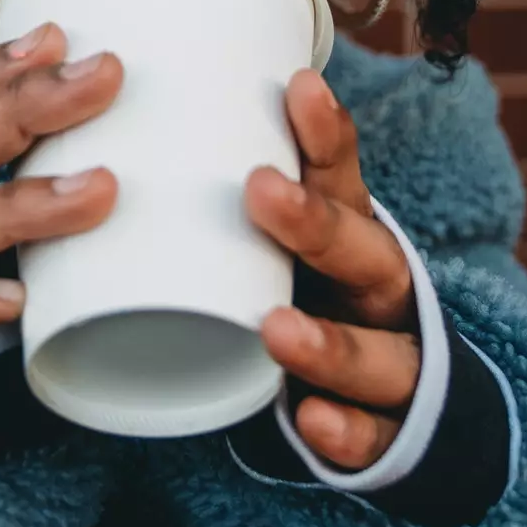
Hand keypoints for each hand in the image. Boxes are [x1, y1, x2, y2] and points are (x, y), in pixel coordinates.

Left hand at [244, 69, 419, 470]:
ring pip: (376, 353)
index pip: (345, 180)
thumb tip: (131, 118)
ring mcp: (391, 362)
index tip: (298, 89)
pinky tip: (313, 420)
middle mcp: (380, 294)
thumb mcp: (292, 245)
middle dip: (317, 224)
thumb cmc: (316, 298)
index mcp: (353, 238)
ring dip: (329, 342)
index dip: (327, 137)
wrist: (395, 398)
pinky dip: (346, 432)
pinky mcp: (387, 432)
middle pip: (366, 253)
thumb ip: (233, 199)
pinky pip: (372, 437)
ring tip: (276, 328)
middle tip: (260, 190)